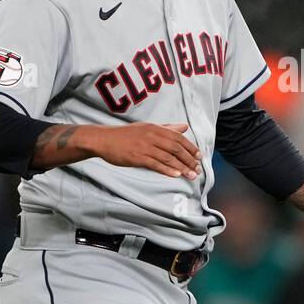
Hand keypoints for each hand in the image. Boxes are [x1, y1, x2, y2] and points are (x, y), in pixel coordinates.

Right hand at [83, 122, 200, 179]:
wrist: (104, 140)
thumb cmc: (126, 135)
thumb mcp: (147, 127)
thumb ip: (167, 128)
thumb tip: (184, 127)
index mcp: (156, 128)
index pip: (178, 138)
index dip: (190, 147)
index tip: (199, 157)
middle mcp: (152, 136)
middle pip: (176, 148)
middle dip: (189, 159)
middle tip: (197, 169)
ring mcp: (144, 147)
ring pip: (167, 157)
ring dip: (181, 167)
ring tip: (191, 175)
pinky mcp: (137, 157)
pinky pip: (155, 164)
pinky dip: (166, 170)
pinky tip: (176, 175)